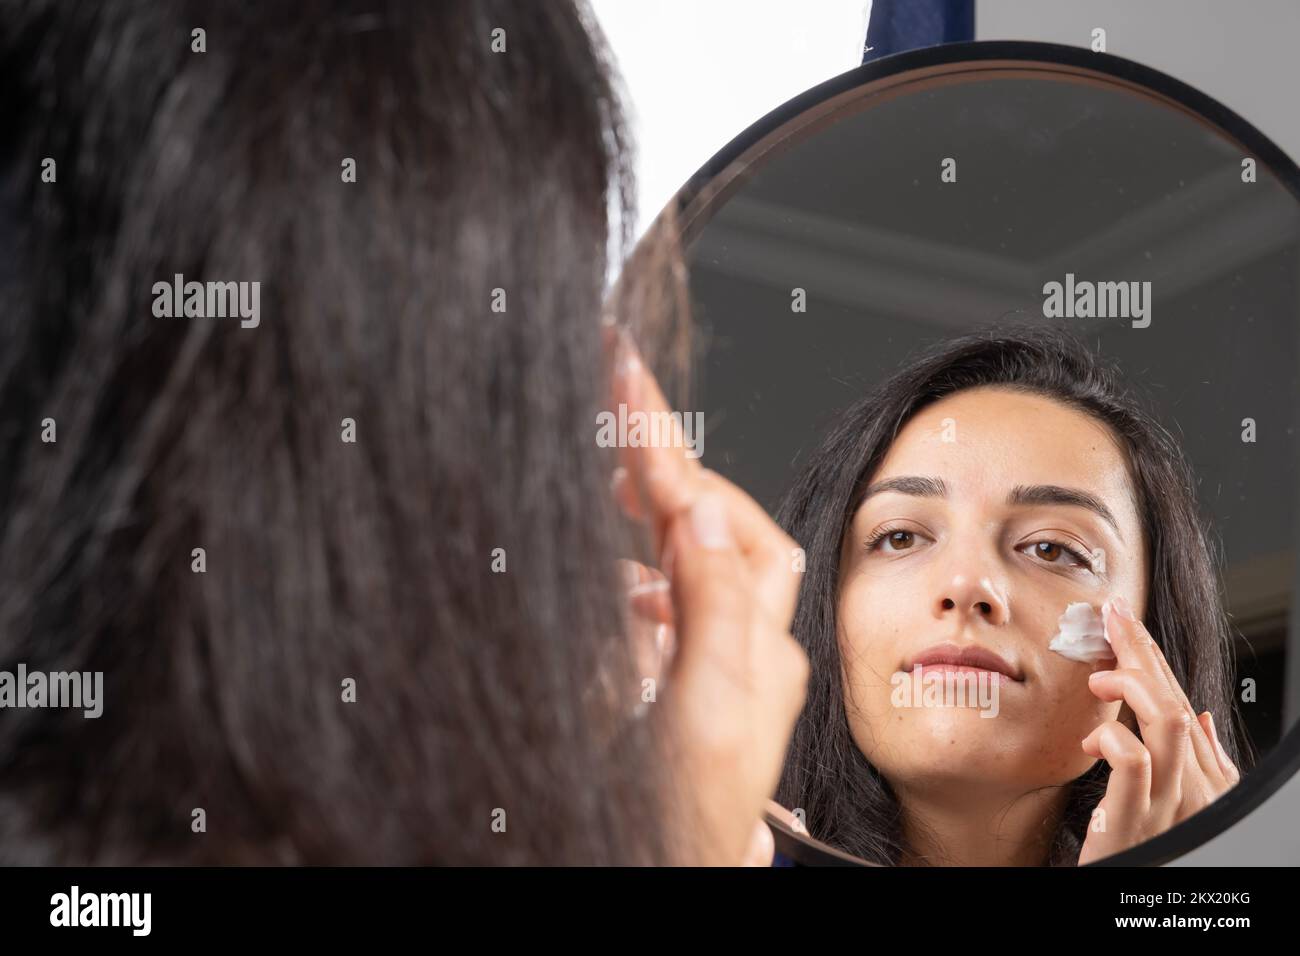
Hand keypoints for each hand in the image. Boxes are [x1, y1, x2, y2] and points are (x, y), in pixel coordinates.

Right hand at [607, 329, 808, 866]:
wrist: (672, 868)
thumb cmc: (688, 815)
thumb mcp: (706, 710)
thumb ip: (709, 608)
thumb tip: (702, 512)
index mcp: (752, 639)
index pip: (710, 511)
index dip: (662, 443)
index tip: (624, 376)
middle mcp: (742, 643)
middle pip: (711, 520)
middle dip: (665, 457)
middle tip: (618, 401)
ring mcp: (714, 662)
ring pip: (695, 555)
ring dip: (657, 506)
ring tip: (618, 475)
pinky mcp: (683, 686)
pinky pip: (672, 606)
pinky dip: (645, 570)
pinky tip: (624, 574)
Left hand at [1077, 596, 1240, 864]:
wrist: (1122, 898)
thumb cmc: (1132, 848)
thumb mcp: (1159, 801)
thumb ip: (1182, 763)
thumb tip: (1202, 716)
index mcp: (1198, 781)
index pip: (1182, 703)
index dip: (1155, 659)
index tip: (1126, 622)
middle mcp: (1193, 792)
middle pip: (1178, 704)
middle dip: (1145, 653)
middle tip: (1113, 616)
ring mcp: (1167, 807)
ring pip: (1169, 724)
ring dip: (1133, 686)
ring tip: (1099, 678)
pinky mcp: (1134, 823)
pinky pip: (1134, 764)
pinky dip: (1114, 738)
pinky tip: (1092, 739)